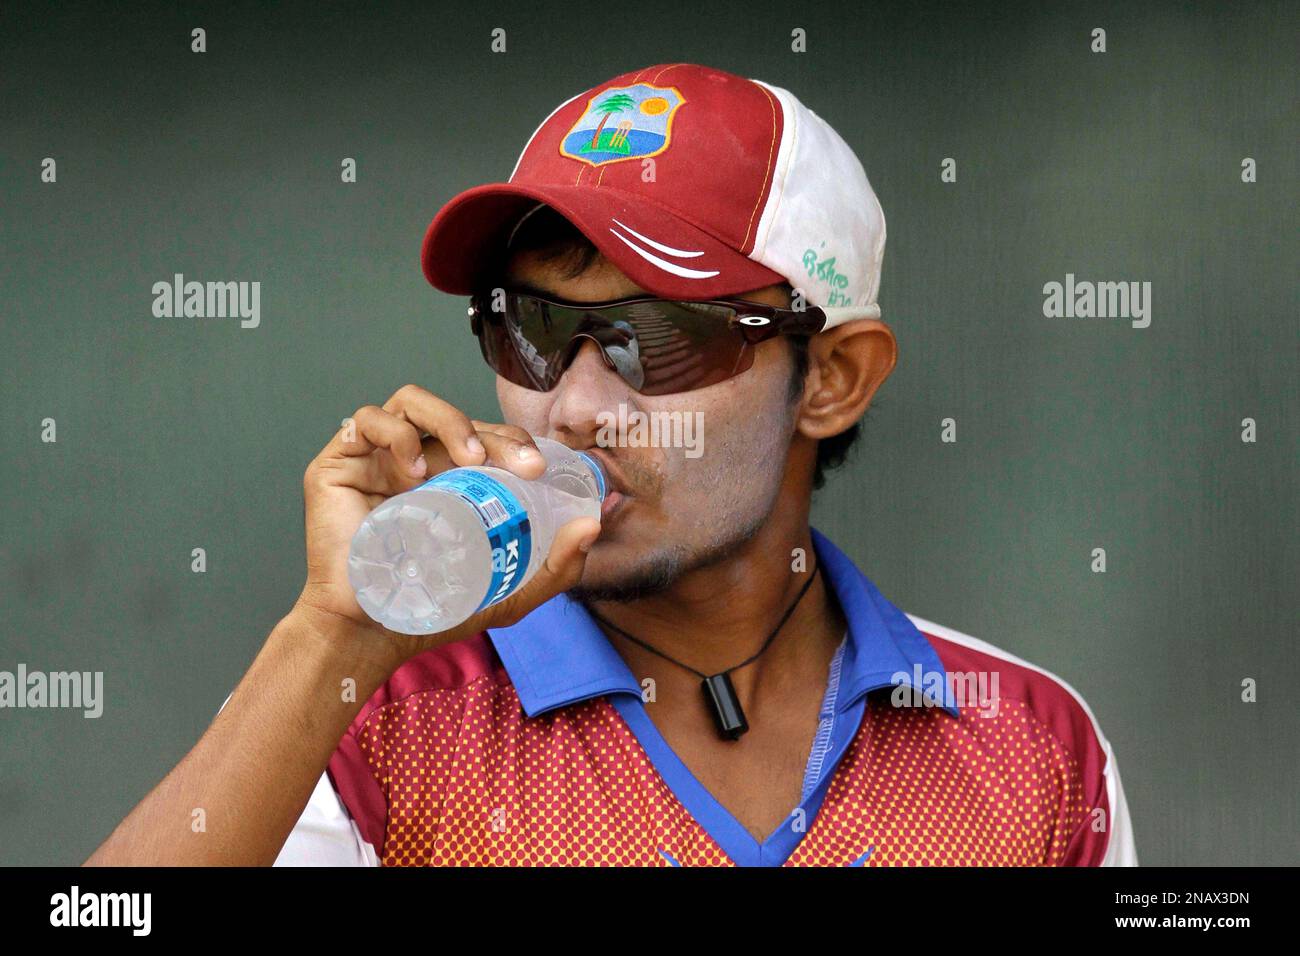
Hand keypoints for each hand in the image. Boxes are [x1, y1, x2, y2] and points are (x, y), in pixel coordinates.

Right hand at [293, 384, 600, 666]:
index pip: (486, 440)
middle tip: (519, 465)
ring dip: (450, 422)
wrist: (372, 632)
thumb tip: (592, 525)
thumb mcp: (509, 591)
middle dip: (496, 435)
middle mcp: (414, 462)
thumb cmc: (434, 609)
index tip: (538, 469)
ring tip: (468, 460)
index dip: (514, 442)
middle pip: (458, 419)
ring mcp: (375, 459)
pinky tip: (412, 472)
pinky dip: (396, 435)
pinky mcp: (338, 463)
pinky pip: (365, 421)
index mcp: (450, 480)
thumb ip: (555, 566)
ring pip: (412, 403)